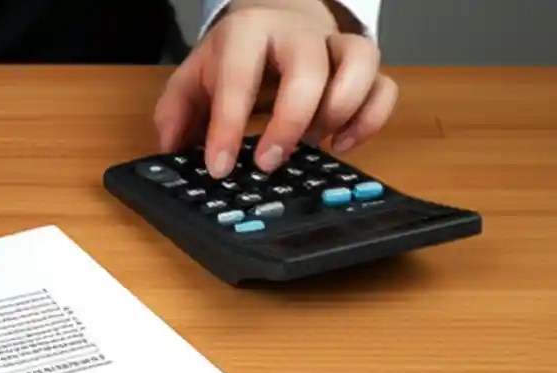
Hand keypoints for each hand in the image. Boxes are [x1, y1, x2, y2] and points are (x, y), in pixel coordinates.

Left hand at [154, 0, 396, 177]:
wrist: (274, 21)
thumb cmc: (232, 59)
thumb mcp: (193, 79)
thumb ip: (176, 112)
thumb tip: (171, 148)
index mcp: (247, 33)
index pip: (239, 77)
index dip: (228, 126)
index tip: (220, 168)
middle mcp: (297, 33)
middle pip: (309, 67)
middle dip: (290, 122)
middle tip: (269, 162)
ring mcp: (335, 45)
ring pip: (362, 63)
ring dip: (340, 112)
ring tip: (313, 146)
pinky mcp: (364, 66)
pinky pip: (385, 86)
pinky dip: (370, 120)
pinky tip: (341, 145)